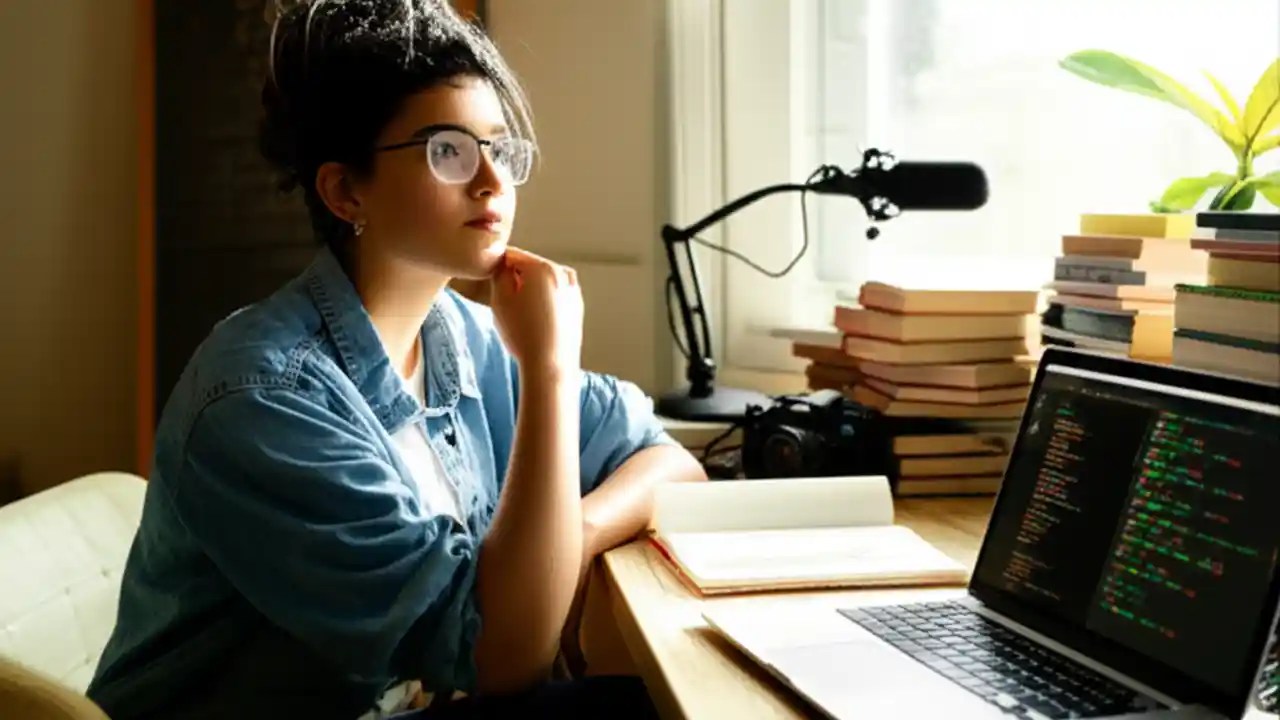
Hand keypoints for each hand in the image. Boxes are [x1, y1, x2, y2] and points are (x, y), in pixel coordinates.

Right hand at [490, 247, 583, 375]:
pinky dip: (546, 299)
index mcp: (542, 267)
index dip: (498, 265)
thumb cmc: (523, 332)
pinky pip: (556, 294)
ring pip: (545, 280)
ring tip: (522, 312)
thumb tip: (504, 265)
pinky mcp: (577, 306)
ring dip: (532, 288)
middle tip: (506, 300)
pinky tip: (537, 318)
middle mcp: (562, 273)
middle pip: (532, 266)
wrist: (550, 363)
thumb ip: (499, 273)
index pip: (513, 255)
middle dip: (518, 277)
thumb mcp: (500, 299)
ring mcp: (573, 290)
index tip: (491, 278)